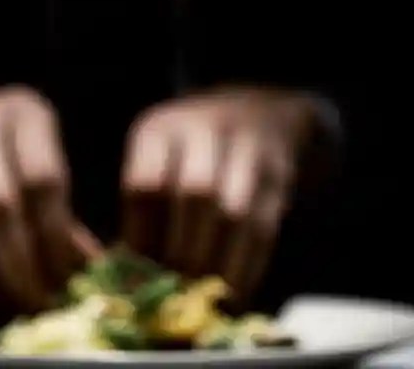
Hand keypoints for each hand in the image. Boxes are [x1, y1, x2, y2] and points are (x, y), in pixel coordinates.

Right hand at [0, 85, 99, 310]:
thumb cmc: (3, 153)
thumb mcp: (40, 162)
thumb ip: (61, 216)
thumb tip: (87, 272)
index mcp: (25, 113)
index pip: (42, 181)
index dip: (53, 239)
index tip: (62, 282)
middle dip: (17, 265)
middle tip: (32, 302)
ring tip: (1, 296)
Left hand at [120, 87, 320, 301]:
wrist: (260, 111)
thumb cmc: (190, 151)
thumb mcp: (157, 158)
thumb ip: (144, 211)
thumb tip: (132, 282)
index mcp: (161, 130)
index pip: (146, 184)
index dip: (141, 238)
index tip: (137, 277)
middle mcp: (206, 131)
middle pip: (196, 195)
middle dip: (185, 254)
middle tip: (176, 295)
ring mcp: (249, 150)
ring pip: (236, 214)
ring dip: (220, 266)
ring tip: (207, 302)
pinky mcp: (280, 175)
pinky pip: (265, 228)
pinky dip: (249, 267)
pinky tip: (236, 295)